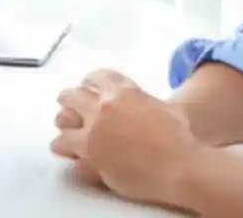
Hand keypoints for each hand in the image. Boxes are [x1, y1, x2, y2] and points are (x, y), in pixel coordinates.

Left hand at [50, 69, 199, 206]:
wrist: (180, 165)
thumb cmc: (180, 138)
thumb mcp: (161, 106)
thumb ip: (140, 101)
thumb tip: (137, 106)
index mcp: (122, 91)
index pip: (95, 77)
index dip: (89, 83)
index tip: (87, 88)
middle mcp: (104, 106)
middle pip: (72, 95)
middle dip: (69, 101)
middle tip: (69, 108)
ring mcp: (93, 130)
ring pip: (61, 122)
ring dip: (64, 127)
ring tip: (65, 135)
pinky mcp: (89, 154)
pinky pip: (65, 147)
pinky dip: (67, 151)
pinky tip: (70, 154)